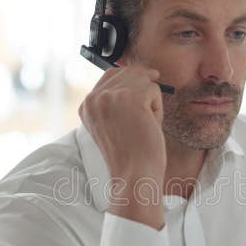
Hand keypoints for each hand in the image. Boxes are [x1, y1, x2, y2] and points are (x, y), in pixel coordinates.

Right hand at [79, 64, 165, 228]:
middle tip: (151, 109)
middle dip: (145, 88)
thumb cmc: (131, 154)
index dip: (132, 77)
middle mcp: (95, 98)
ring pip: (143, 80)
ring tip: (145, 124)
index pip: (110, 74)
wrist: (134, 174)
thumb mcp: (116, 123)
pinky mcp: (131, 97)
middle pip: (128, 72)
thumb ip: (118, 101)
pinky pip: (155, 89)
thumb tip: (143, 74)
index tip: (147, 82)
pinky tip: (150, 126)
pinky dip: (158, 108)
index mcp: (87, 105)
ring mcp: (111, 96)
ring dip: (151, 101)